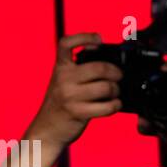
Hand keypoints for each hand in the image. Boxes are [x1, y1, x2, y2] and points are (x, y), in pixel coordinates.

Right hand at [29, 33, 122, 148]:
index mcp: (60, 67)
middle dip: (116, 72)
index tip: (99, 39)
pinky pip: (106, 106)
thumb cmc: (61, 104)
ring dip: (117, 90)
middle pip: (99, 68)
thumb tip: (109, 64)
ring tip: (116, 93)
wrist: (47, 129)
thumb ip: (79, 71)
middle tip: (119, 76)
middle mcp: (63, 78)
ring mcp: (70, 96)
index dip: (83, 37)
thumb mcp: (64, 81)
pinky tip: (115, 104)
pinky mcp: (78, 112)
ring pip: (105, 87)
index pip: (66, 43)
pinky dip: (115, 105)